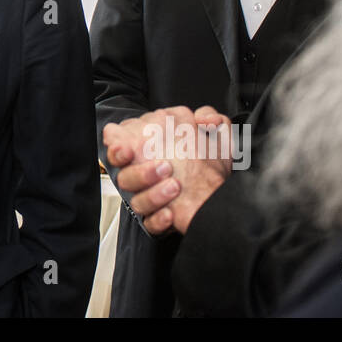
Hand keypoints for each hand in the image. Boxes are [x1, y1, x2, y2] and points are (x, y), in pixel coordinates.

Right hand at [110, 106, 231, 234]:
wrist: (223, 198)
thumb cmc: (214, 166)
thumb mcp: (218, 137)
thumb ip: (211, 117)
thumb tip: (203, 119)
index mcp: (150, 151)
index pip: (119, 149)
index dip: (118, 149)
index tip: (127, 151)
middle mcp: (147, 175)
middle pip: (124, 177)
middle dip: (141, 173)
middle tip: (165, 167)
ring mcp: (152, 198)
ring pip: (137, 201)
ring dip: (154, 195)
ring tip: (175, 187)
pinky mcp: (159, 219)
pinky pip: (150, 223)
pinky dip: (158, 219)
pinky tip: (171, 213)